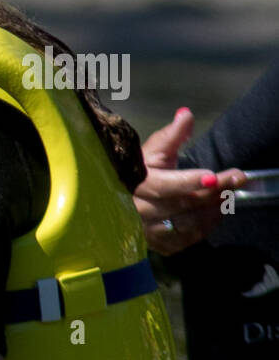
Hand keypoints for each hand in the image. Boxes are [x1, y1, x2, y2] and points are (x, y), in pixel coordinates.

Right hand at [134, 107, 246, 254]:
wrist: (121, 200)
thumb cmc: (139, 172)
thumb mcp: (151, 151)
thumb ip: (171, 135)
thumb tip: (186, 115)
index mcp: (135, 185)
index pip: (164, 186)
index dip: (189, 182)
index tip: (213, 177)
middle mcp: (139, 211)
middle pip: (181, 204)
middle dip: (212, 191)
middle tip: (237, 178)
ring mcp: (147, 230)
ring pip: (186, 224)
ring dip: (213, 209)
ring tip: (230, 193)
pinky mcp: (157, 244)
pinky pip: (187, 239)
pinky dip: (206, 226)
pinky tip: (217, 212)